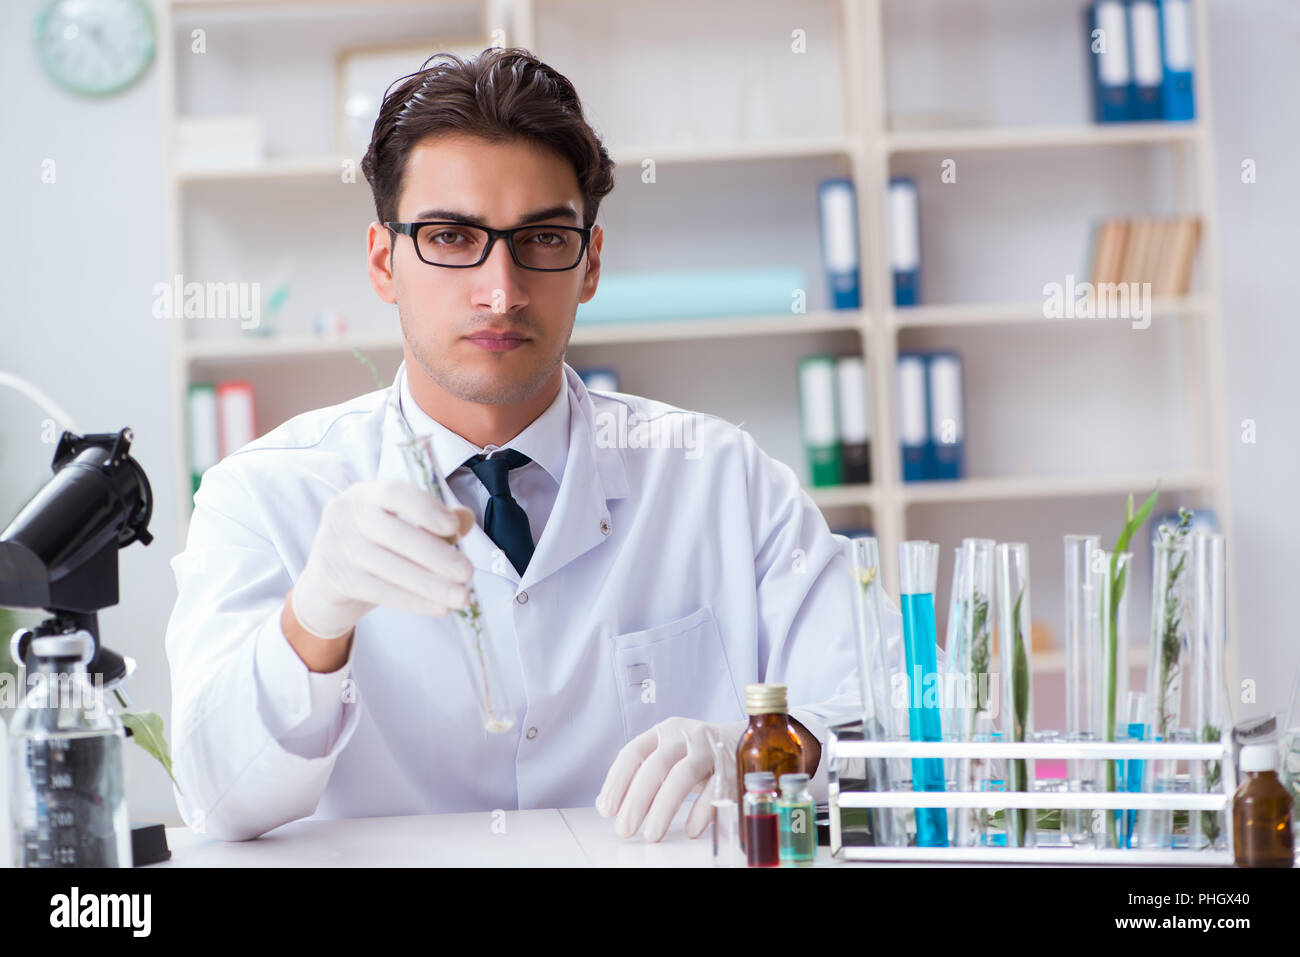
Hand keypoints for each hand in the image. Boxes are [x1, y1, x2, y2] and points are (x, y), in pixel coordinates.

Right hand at [291, 479, 475, 638]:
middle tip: (467, 572)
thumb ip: (433, 520)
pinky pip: (380, 590)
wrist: (326, 585)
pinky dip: (414, 601)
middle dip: (437, 555)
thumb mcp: (400, 528)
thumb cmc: (372, 548)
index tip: (453, 527)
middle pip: (395, 534)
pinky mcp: (334, 577)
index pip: (395, 493)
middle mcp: (346, 513)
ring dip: (431, 584)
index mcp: (365, 493)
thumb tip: (466, 517)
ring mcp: (335, 545)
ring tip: (461, 596)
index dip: (426, 509)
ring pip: (390, 567)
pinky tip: (439, 607)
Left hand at [595, 715, 747, 841]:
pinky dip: (702, 811)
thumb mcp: (670, 756)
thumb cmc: (697, 755)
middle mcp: (686, 736)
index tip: (607, 809)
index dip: (617, 781)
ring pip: (684, 775)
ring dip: (664, 807)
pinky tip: (691, 830)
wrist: (746, 742)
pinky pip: (715, 789)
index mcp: (664, 731)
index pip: (633, 752)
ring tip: (651, 834)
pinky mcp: (733, 767)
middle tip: (624, 829)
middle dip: (637, 799)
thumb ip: (641, 776)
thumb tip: (608, 806)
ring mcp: (711, 749)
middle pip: (656, 765)